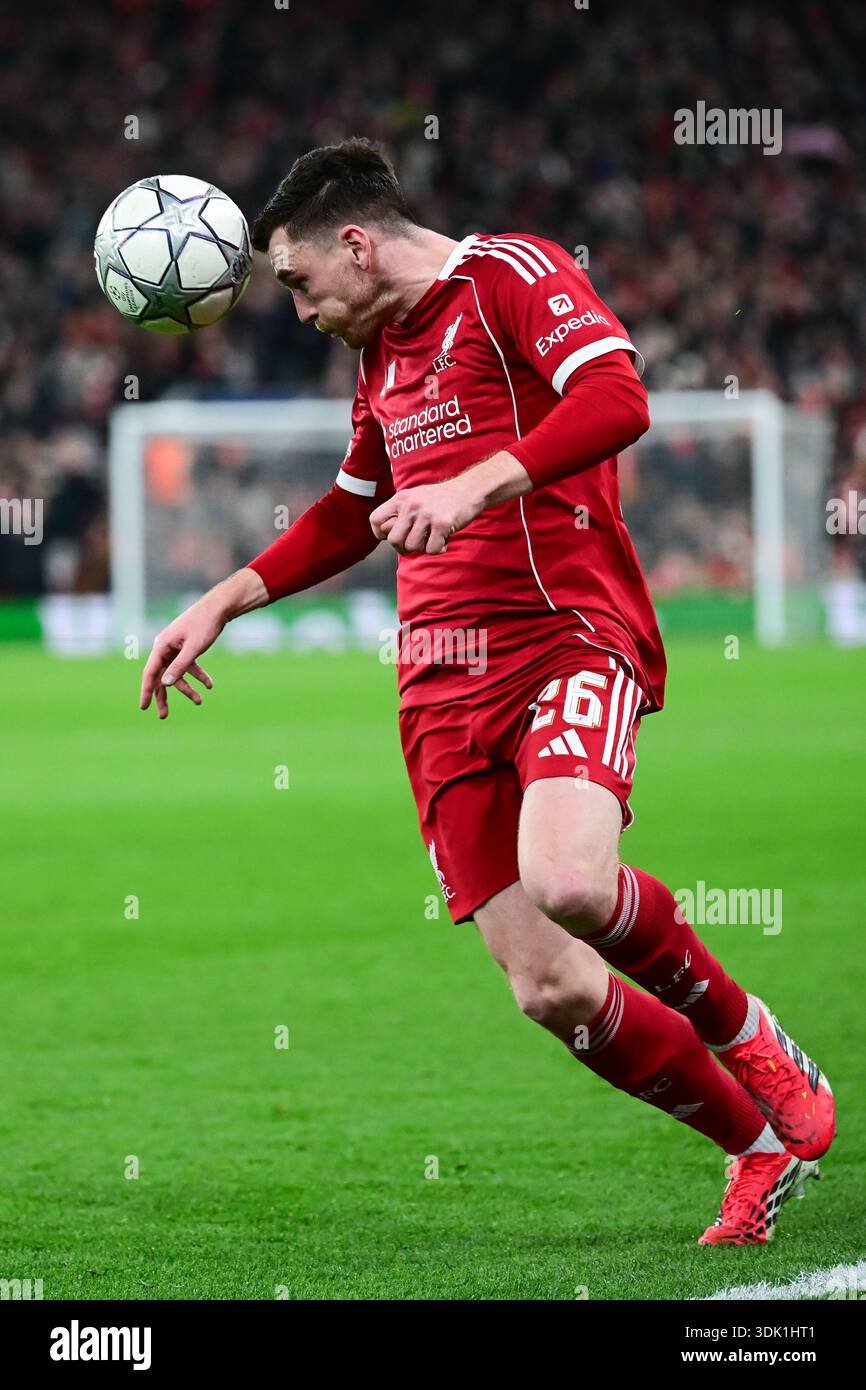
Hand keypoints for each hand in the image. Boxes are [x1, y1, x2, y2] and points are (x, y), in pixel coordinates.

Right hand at [139, 597, 221, 718]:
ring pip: (176, 673)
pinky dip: (198, 675)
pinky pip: (189, 665)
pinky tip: (209, 685)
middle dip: (163, 696)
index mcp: (161, 646)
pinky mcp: (186, 647)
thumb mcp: (194, 648)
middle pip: (161, 676)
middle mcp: (165, 647)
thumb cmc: (205, 625)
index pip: (150, 673)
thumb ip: (180, 666)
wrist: (219, 607)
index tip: (144, 707)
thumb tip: (166, 683)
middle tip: (163, 716)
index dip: (146, 691)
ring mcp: (176, 647)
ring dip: (187, 688)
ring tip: (199, 702)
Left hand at [369, 478, 481, 554]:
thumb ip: (399, 513)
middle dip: (403, 547)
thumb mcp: (415, 498)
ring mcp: (426, 514)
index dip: (380, 534)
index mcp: (401, 498)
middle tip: (416, 542)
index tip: (391, 536)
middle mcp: (411, 505)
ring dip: (423, 548)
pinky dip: (439, 548)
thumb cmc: (440, 499)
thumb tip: (385, 535)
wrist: (468, 490)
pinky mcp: (442, 523)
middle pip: (393, 539)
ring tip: (433, 537)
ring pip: (412, 547)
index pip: (375, 520)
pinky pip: (431, 549)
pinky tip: (444, 538)